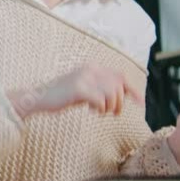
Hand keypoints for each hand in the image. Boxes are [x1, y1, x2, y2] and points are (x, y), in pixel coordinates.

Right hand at [6, 63, 144, 118]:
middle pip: (118, 85)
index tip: (140, 103)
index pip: (120, 76)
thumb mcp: (85, 88)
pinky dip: (100, 108)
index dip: (132, 90)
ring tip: (101, 112)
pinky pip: (101, 100)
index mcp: (92, 67)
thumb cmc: (62, 96)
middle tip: (113, 113)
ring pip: (112, 93)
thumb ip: (101, 87)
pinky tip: (92, 111)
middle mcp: (90, 69)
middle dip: (120, 102)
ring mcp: (84, 78)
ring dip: (110, 107)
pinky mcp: (78, 89)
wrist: (39, 98)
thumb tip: (123, 94)